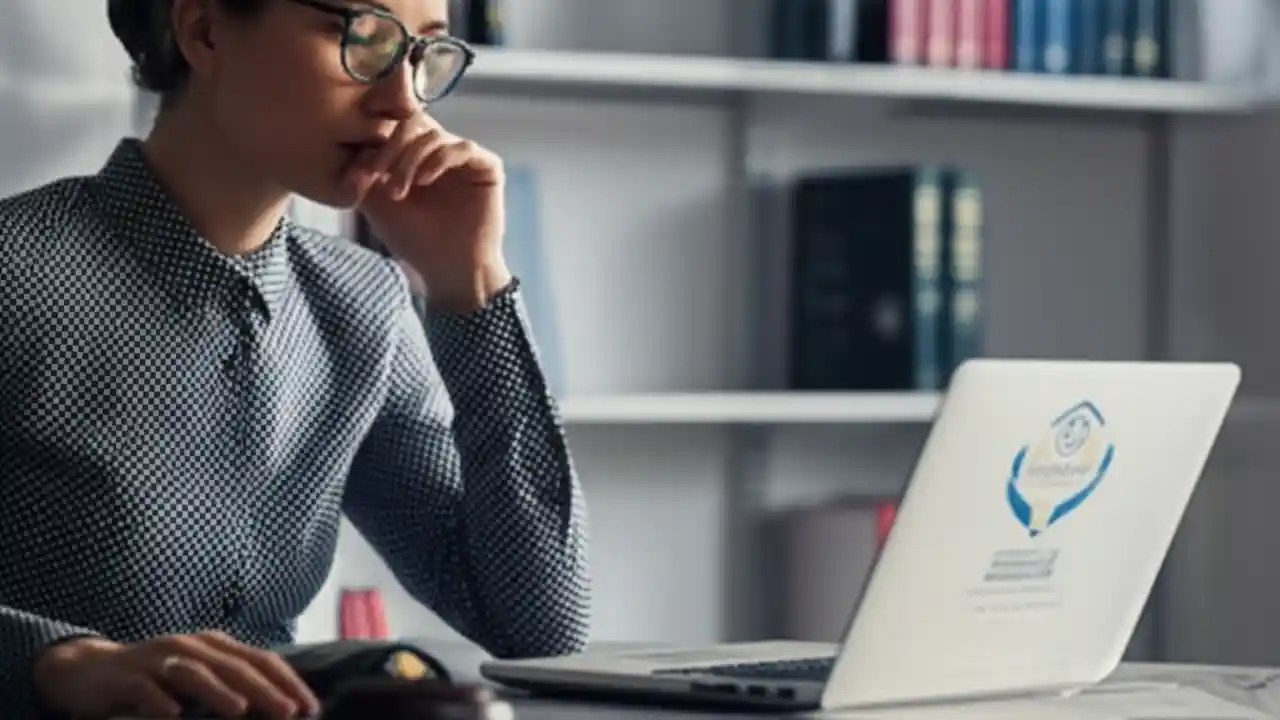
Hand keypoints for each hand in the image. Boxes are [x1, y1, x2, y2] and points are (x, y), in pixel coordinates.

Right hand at [33, 632, 321, 718]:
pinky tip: (173, 716)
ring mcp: (157, 659)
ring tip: (240, 710)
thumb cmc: (156, 678)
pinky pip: (145, 690)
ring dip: (217, 691)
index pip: (260, 660)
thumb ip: (233, 684)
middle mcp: (190, 646)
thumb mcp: (199, 674)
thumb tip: (281, 705)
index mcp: (214, 645)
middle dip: (263, 689)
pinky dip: (160, 703)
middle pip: (233, 666)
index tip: (310, 707)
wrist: (89, 670)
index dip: (287, 681)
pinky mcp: (126, 677)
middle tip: (288, 711)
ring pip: (193, 673)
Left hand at [344, 111, 511, 312]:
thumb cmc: (414, 240)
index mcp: (416, 155)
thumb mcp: (376, 204)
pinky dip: (439, 159)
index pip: (394, 127)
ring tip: (399, 191)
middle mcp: (441, 151)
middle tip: (378, 175)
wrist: (449, 269)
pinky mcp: (487, 166)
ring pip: (433, 134)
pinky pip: (463, 147)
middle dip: (391, 147)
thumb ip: (363, 172)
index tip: (362, 172)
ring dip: (410, 159)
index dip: (375, 141)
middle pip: (413, 122)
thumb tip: (354, 144)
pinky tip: (424, 180)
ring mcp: (464, 158)